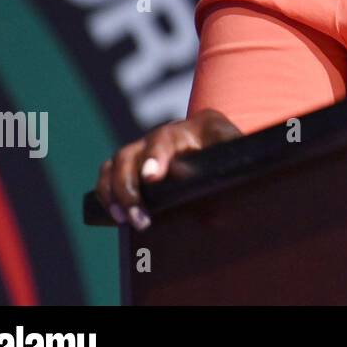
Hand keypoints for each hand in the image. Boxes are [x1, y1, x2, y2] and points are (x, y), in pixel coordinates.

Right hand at [94, 108, 241, 230]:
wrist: (227, 148)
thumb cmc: (235, 156)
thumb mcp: (240, 161)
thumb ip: (230, 180)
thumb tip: (214, 219)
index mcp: (202, 126)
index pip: (173, 137)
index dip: (158, 156)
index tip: (152, 177)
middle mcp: (169, 131)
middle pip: (138, 151)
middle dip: (132, 185)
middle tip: (140, 217)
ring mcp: (149, 144)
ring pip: (119, 160)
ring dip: (117, 192)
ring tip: (126, 220)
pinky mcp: (134, 160)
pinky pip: (108, 171)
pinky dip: (106, 193)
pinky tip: (115, 216)